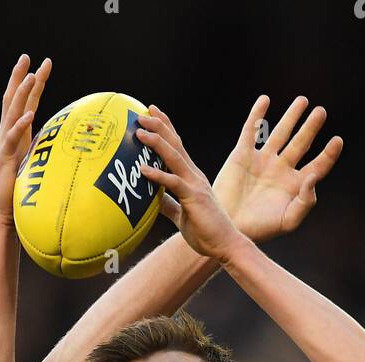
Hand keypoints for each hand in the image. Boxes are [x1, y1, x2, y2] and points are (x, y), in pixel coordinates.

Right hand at [0, 54, 51, 229]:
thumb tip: (71, 146)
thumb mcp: (39, 166)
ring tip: (31, 75)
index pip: (25, 102)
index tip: (44, 64)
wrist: (5, 214)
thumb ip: (50, 152)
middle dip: (20, 77)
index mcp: (17, 135)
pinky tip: (29, 112)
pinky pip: (12, 138)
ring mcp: (4, 146)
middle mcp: (7, 136)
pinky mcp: (4, 159)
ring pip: (11, 113)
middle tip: (28, 56)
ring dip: (22, 93)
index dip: (34, 83)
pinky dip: (20, 125)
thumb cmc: (22, 193)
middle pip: (12, 100)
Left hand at [135, 107, 246, 264]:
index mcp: (192, 177)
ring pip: (174, 157)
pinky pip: (173, 183)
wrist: (224, 245)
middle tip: (142, 113)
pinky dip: (158, 174)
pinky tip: (143, 169)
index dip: (165, 129)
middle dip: (159, 126)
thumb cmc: (205, 232)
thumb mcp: (181, 215)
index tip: (151, 114)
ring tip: (140, 131)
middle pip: (175, 144)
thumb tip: (153, 199)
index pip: (177, 147)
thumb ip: (168, 204)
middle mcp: (194, 176)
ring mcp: (195, 184)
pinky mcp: (194, 197)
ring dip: (156, 142)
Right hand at [210, 95, 342, 243]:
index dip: (329, 153)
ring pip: (280, 133)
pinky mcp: (242, 155)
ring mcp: (262, 160)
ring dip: (292, 117)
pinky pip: (251, 131)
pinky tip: (265, 100)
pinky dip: (257, 115)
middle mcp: (281, 169)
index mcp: (295, 185)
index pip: (318, 165)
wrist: (228, 227)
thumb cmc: (260, 228)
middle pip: (301, 143)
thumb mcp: (289, 221)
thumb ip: (306, 201)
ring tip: (303, 101)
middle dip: (311, 127)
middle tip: (320, 112)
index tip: (337, 141)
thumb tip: (313, 177)